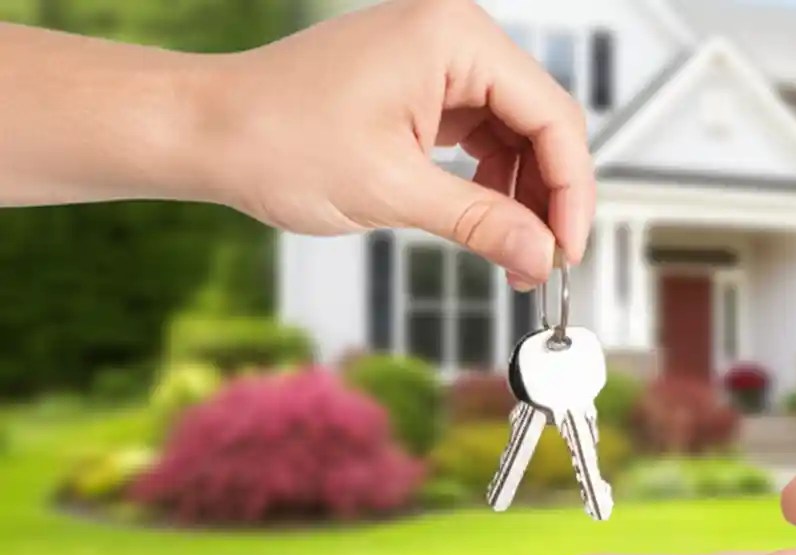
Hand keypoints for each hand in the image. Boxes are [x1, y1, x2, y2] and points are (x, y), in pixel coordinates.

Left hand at [209, 0, 593, 287]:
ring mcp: (437, 56)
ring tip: (515, 251)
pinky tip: (489, 219)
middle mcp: (452, 34)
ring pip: (516, 131)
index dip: (571, 191)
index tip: (566, 250)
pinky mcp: (422, 83)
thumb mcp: (392, 191)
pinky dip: (491, 179)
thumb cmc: (272, 137)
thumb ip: (481, 223)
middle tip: (546, 259)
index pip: (552, 116)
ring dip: (522, 193)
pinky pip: (481, 132)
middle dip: (549, 196)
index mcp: (452, 36)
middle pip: (541, 121)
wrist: (205, 132)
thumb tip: (540, 255)